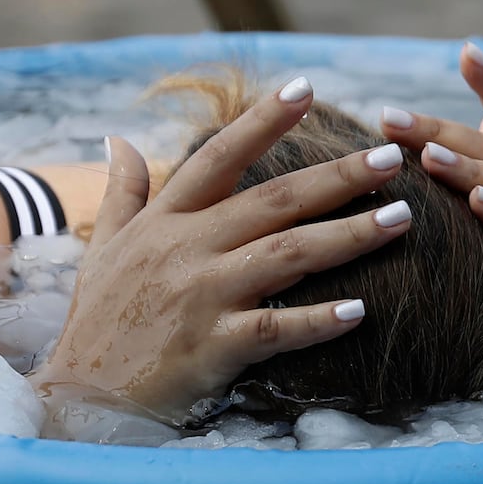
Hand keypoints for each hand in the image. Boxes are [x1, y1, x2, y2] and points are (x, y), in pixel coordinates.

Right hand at [29, 77, 412, 424]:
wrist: (82, 395)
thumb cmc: (98, 321)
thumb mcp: (101, 248)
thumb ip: (121, 191)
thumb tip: (117, 137)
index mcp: (163, 221)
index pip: (218, 157)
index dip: (262, 120)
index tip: (306, 87)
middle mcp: (185, 249)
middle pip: (272, 200)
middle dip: (336, 175)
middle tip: (391, 155)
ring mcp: (200, 296)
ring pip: (286, 255)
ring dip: (347, 235)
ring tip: (400, 218)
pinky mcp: (212, 346)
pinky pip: (274, 328)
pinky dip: (316, 320)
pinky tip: (359, 310)